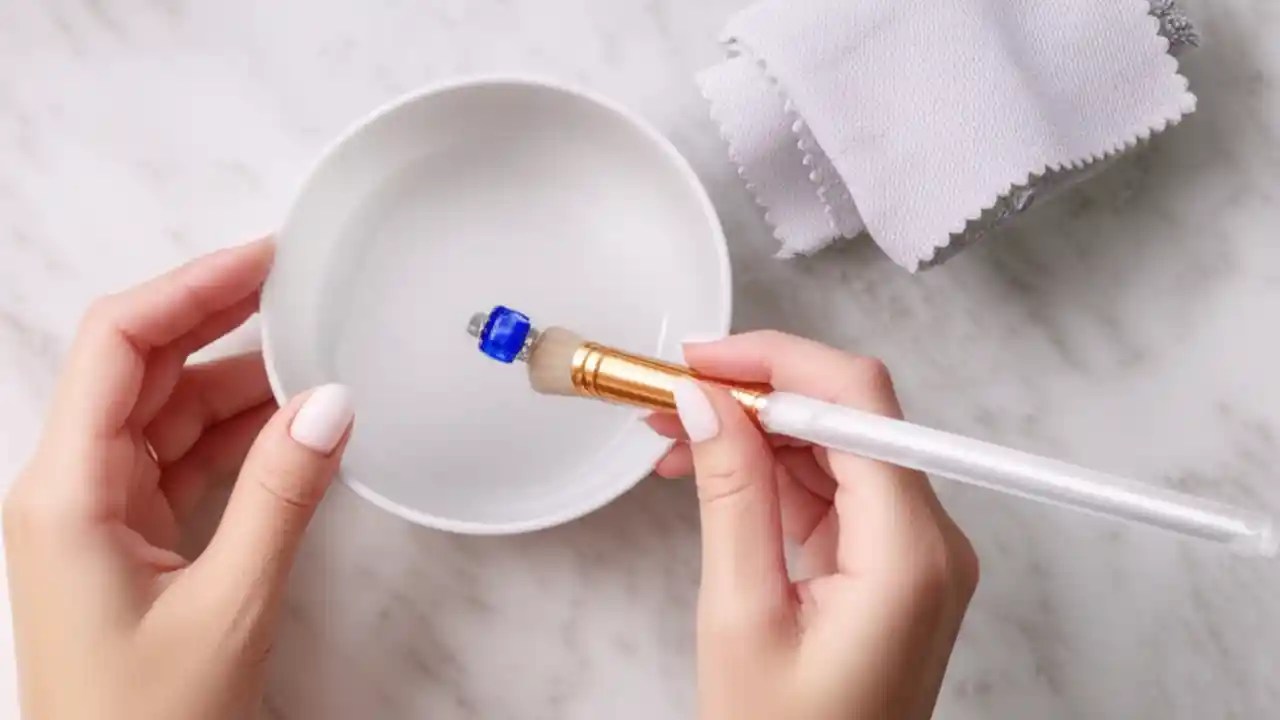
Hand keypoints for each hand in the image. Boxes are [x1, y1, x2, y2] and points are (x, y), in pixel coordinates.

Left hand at [4, 239, 354, 719]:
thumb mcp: (227, 605)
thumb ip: (280, 494)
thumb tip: (330, 403)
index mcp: (67, 491)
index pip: (117, 347)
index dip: (190, 288)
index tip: (263, 260)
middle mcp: (71, 488)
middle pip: (142, 369)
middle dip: (217, 320)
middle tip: (299, 286)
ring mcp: (100, 514)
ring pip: (167, 413)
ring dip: (238, 383)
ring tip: (315, 355)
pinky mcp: (132, 540)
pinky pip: (184, 460)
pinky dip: (238, 436)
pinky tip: (291, 423)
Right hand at [648, 332, 977, 719]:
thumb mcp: (740, 615)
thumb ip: (730, 494)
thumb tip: (709, 403)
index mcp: (908, 553)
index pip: (855, 401)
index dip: (775, 361)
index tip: (703, 357)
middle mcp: (929, 543)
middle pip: (846, 417)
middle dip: (755, 393)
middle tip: (671, 391)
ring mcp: (912, 556)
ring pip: (833, 449)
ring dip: (754, 432)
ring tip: (673, 436)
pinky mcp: (888, 568)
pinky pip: (831, 491)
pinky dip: (771, 475)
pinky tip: (712, 472)